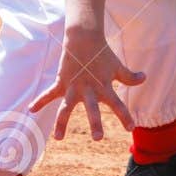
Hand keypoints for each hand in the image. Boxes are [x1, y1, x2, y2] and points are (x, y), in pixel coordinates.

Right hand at [29, 26, 145, 140]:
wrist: (84, 38)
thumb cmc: (102, 54)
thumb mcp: (117, 66)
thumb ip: (129, 76)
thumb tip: (144, 78)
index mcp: (104, 87)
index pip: (117, 105)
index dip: (125, 116)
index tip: (130, 128)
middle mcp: (89, 89)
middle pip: (92, 109)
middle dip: (95, 123)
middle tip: (98, 138)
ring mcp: (74, 87)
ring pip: (66, 107)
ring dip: (62, 122)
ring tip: (59, 138)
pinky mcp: (61, 82)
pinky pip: (49, 94)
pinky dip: (39, 101)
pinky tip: (31, 110)